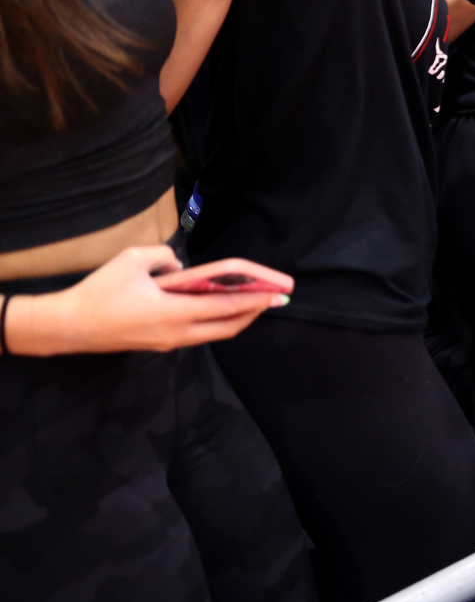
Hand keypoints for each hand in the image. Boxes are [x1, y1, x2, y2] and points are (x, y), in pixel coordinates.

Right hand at [6, 247, 288, 355]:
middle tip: (278, 297)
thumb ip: (165, 257)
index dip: (256, 299)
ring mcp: (169, 342)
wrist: (67, 327)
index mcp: (173, 312)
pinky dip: (219, 322)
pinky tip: (225, 308)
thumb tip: (181, 268)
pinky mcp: (161, 345)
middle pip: (229, 325)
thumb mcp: (132, 260)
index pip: (226, 306)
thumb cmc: (98, 291)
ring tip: (258, 301)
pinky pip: (200, 334)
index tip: (279, 293)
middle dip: (256, 310)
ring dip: (239, 318)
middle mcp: (177, 332)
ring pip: (216, 333)